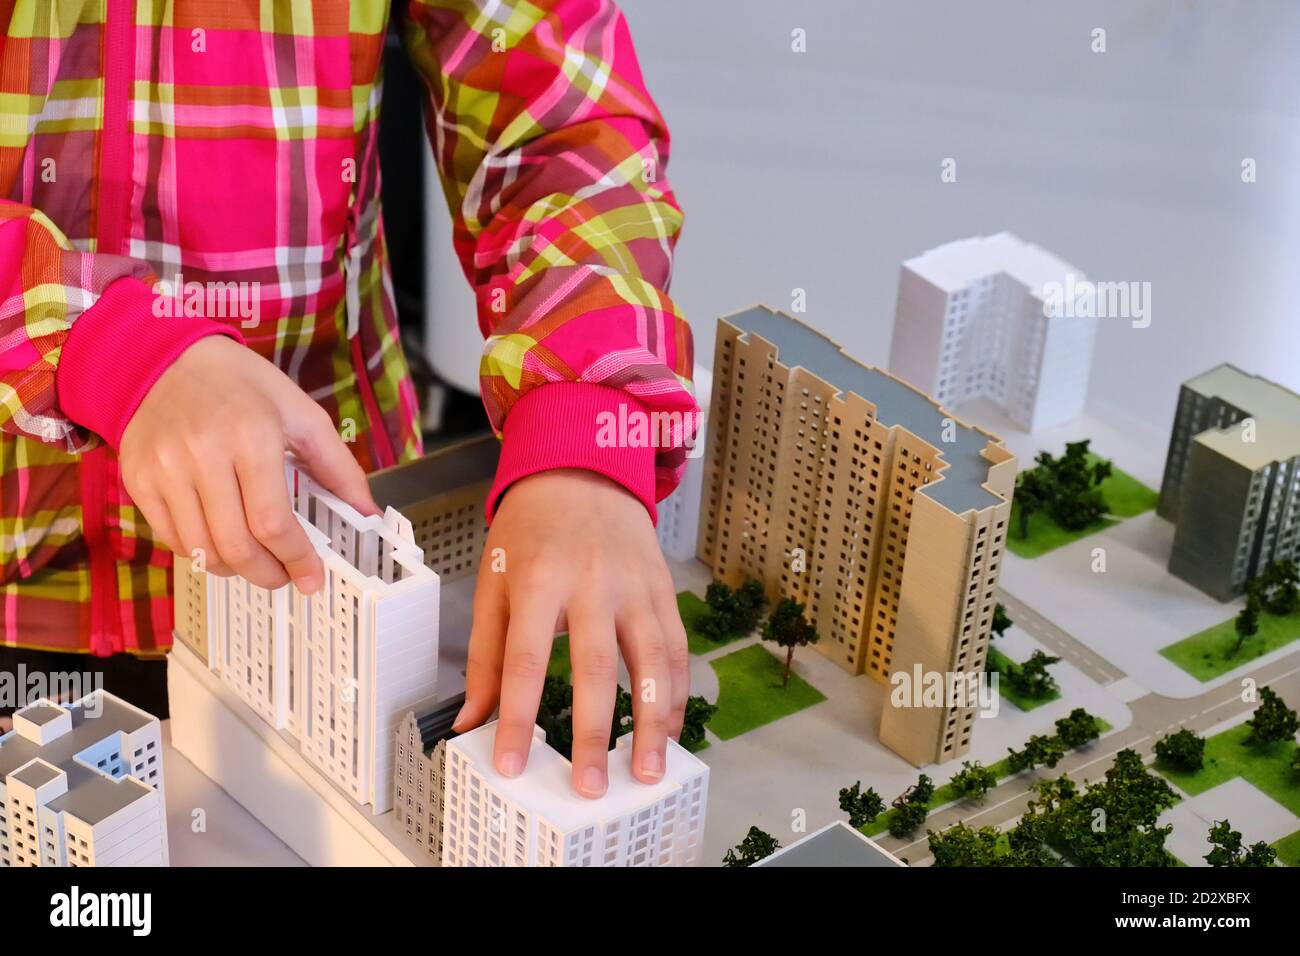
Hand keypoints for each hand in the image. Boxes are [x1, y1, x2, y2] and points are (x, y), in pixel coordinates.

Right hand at [120, 335, 378, 592]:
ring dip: (236, 569)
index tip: (312, 577)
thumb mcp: (301, 414)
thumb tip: (367, 514)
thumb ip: (338, 467)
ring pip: (202, 551)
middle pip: (236, 545)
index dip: (296, 558)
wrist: (165, 358)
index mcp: (250, 436)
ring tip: (256, 561)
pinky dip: (202, 553)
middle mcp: (202, 455)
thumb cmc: (242, 386)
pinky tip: (222, 541)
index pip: (272, 522)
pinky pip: (172, 539)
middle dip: (268, 574)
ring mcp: (163, 470)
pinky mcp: (138, 481)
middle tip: (286, 576)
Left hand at [456, 469, 688, 797]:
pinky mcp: (663, 589)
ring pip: (650, 662)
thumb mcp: (493, 580)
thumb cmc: (529, 530)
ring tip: (645, 772)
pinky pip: (675, 648)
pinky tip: (667, 731)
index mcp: (538, 578)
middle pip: (595, 667)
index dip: (518, 716)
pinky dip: (675, 694)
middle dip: (592, 733)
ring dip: (650, 723)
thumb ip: (484, 654)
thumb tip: (470, 720)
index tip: (511, 765)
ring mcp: (635, 585)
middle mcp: (591, 582)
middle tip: (588, 785)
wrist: (583, 472)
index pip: (525, 659)